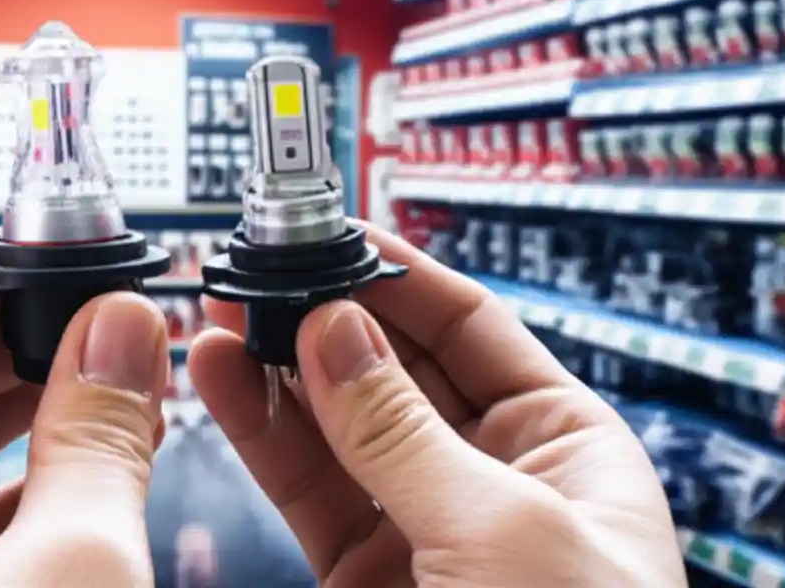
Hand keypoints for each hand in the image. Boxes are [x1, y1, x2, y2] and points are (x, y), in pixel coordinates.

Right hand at [189, 224, 686, 586]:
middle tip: (257, 266)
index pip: (472, 328)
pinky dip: (260, 432)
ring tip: (219, 311)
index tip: (330, 231)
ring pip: (334, 423)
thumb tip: (338, 330)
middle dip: (322, 314)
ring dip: (275, 365)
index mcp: (565, 448)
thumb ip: (404, 433)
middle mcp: (490, 477)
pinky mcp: (361, 572)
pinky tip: (223, 380)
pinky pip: (306, 484)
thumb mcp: (504, 536)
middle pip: (393, 366)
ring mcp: (420, 524)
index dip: (398, 274)